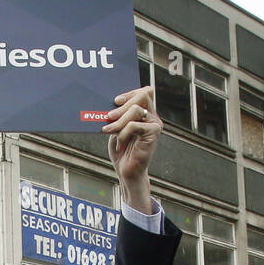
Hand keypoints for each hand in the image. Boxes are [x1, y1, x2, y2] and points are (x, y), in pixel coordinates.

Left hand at [104, 85, 160, 209]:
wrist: (127, 172)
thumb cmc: (122, 152)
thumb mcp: (117, 129)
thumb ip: (118, 115)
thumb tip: (112, 103)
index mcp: (145, 113)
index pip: (145, 92)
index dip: (131, 92)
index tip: (115, 100)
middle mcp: (152, 117)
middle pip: (143, 95)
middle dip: (123, 105)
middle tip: (108, 116)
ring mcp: (154, 125)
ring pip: (137, 109)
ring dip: (119, 120)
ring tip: (109, 130)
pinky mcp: (153, 134)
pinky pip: (134, 125)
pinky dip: (123, 133)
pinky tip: (119, 143)